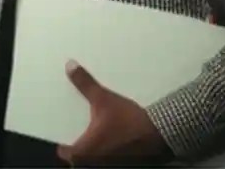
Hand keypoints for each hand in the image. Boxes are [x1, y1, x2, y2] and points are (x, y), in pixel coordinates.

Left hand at [57, 60, 172, 167]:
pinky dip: (106, 147)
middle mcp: (93, 163)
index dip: (63, 140)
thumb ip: (85, 84)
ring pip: (93, 156)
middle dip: (79, 140)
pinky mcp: (123, 163)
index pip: (64, 151)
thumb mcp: (104, 99)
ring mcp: (108, 165)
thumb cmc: (129, 122)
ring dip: (94, 144)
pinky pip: (107, 156)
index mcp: (83, 152)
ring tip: (94, 127)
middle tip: (78, 125)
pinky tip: (110, 133)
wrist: (161, 133)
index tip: (64, 128)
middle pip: (78, 154)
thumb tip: (70, 66)